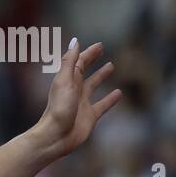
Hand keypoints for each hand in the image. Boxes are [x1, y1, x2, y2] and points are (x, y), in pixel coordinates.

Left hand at [34, 39, 121, 158]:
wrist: (56, 136)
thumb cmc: (59, 108)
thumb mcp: (64, 81)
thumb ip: (70, 62)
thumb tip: (76, 40)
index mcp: (67, 81)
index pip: (78, 62)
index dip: (87, 53)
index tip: (99, 45)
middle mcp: (74, 90)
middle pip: (84, 71)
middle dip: (92, 60)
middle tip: (102, 50)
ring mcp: (82, 103)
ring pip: (93, 85)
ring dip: (101, 76)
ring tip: (111, 66)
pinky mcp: (90, 116)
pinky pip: (102, 104)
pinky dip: (110, 99)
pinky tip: (119, 93)